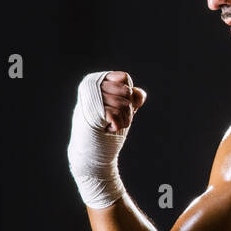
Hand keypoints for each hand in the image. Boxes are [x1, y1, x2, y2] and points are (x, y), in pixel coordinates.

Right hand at [68, 70, 146, 208]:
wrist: (92, 153)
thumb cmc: (106, 130)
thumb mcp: (122, 111)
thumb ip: (131, 99)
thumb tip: (139, 93)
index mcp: (95, 82)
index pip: (124, 77)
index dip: (128, 94)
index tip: (117, 106)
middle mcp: (90, 87)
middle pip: (127, 91)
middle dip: (127, 109)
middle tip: (113, 119)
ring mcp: (90, 99)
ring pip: (124, 104)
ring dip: (123, 120)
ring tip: (109, 125)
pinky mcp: (92, 112)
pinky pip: (117, 114)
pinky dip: (117, 125)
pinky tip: (107, 129)